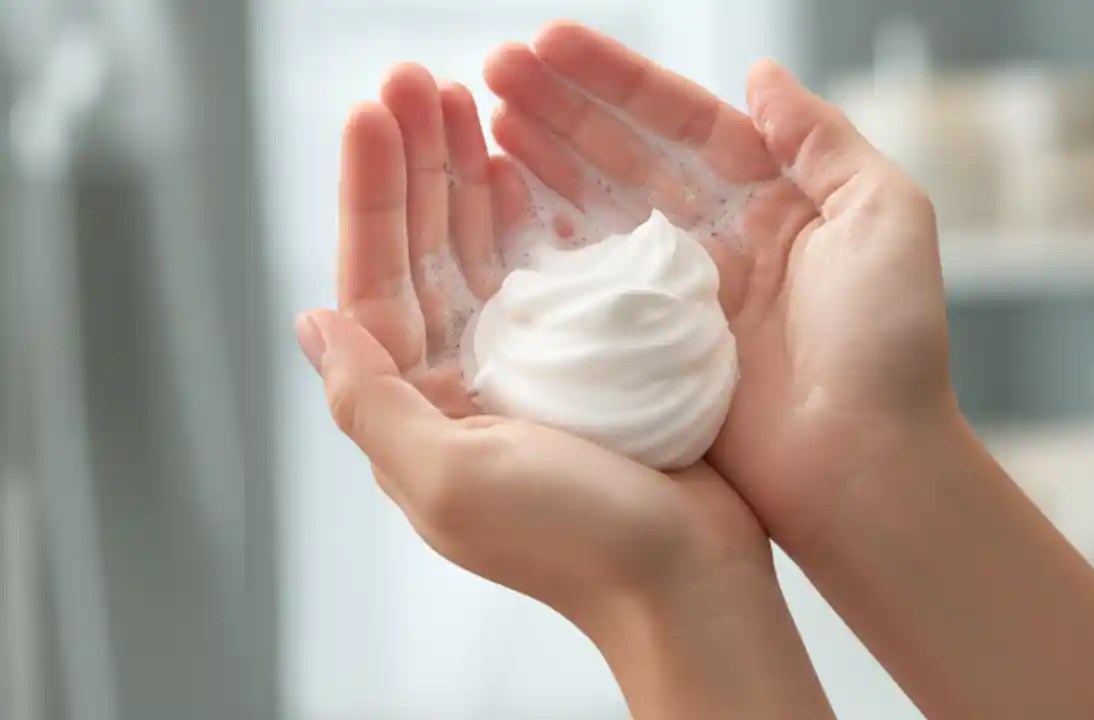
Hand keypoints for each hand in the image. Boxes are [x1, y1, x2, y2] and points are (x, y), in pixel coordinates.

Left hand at [296, 66, 833, 718]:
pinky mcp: (589, 358)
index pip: (376, 281)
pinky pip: (548, 270)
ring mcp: (527, 367)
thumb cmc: (572, 541)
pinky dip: (533, 215)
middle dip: (416, 164)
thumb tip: (314, 321)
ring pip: (482, 250)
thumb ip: (368, 402)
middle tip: (417, 80)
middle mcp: (463, 381)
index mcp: (418, 409)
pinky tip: (521, 165)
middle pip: (424, 251)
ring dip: (466, 175)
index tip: (375, 112)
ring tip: (461, 100)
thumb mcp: (448, 479)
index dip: (371, 195)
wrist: (690, 577)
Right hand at [484, 23, 953, 543]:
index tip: (546, 42)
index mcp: (769, 196)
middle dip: (558, 108)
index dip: (612, 80)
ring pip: (594, 210)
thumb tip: (761, 73)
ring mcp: (675, 294)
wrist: (866, 466)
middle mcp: (715, 236)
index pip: (678, 119)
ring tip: (480, 119)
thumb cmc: (888, 343)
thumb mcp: (884, 215)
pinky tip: (499, 202)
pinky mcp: (647, 350)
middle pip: (623, 155)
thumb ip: (821, 138)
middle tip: (491, 70)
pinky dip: (541, 242)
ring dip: (538, 161)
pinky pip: (585, 284)